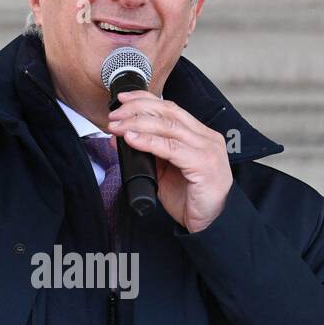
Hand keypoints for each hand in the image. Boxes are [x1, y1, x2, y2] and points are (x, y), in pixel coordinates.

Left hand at [107, 90, 233, 232]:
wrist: (208, 224)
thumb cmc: (189, 198)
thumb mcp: (164, 170)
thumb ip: (149, 152)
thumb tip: (122, 136)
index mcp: (200, 134)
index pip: (171, 108)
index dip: (145, 100)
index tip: (123, 99)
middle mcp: (207, 137)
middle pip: (168, 113)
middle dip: (137, 110)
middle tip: (115, 115)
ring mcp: (208, 150)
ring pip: (168, 127)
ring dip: (138, 124)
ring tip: (117, 127)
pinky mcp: (204, 165)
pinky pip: (171, 148)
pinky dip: (149, 142)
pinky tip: (132, 139)